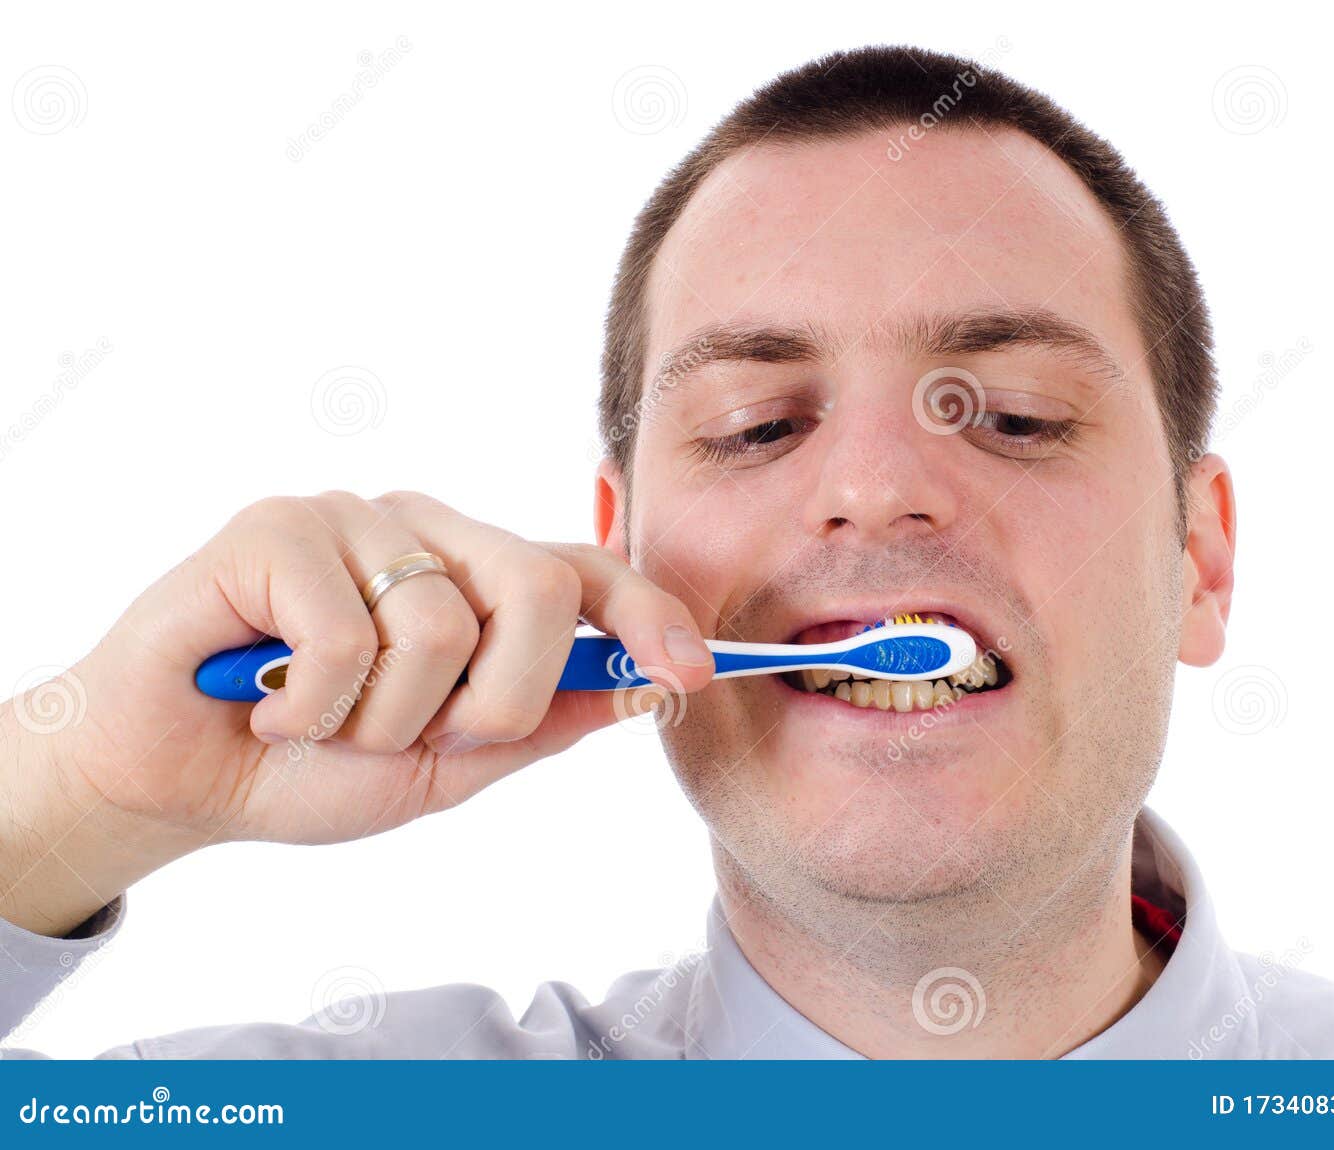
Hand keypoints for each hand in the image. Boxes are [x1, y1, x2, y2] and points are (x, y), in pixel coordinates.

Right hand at [0, 490, 713, 935]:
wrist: (173, 778)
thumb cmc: (310, 765)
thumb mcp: (444, 764)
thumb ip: (536, 722)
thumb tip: (642, 688)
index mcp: (478, 578)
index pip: (589, 572)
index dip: (650, 615)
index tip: (693, 674)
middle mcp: (428, 532)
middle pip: (538, 587)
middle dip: (499, 699)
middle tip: (424, 736)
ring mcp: (355, 519)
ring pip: (440, 625)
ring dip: (382, 719)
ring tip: (321, 719)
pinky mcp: (278, 528)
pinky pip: (346, 634)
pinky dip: (310, 707)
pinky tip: (267, 704)